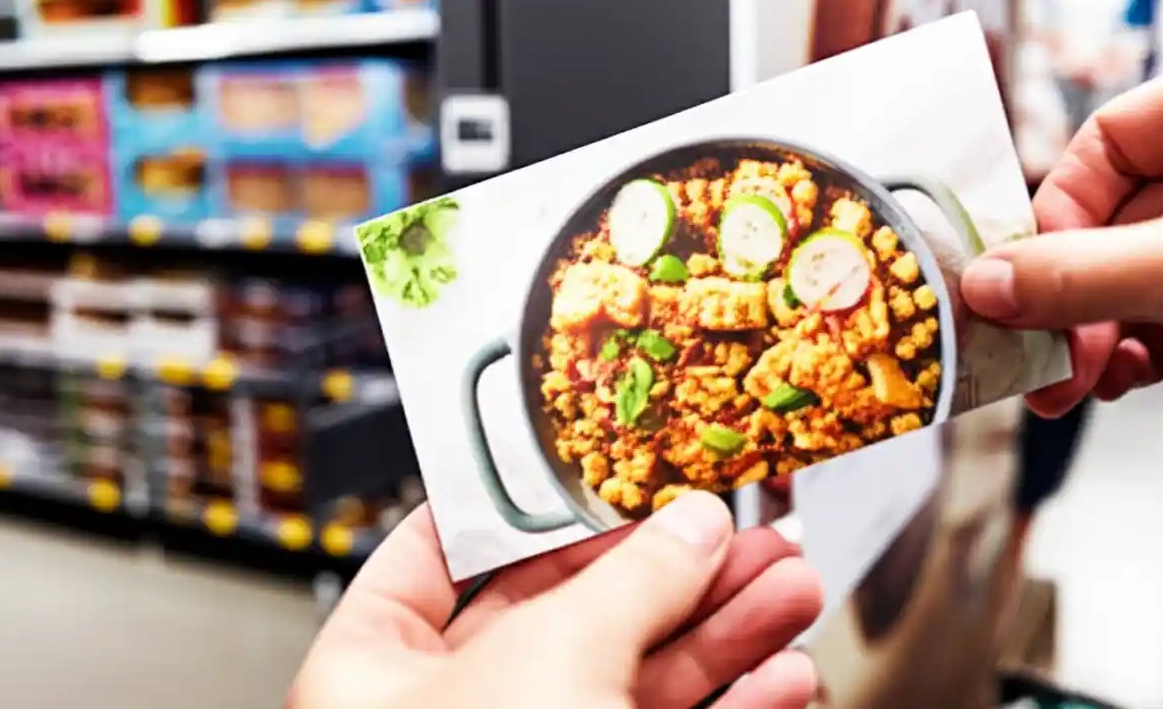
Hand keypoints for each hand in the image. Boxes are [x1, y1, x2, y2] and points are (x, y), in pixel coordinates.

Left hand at [290, 491, 823, 707]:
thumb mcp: (551, 659)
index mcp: (375, 671)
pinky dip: (731, 707)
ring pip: (633, 677)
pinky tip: (780, 675)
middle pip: (569, 609)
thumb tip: (686, 527)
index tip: (608, 475)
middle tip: (739, 532)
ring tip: (787, 586)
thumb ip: (629, 579)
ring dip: (722, 631)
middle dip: (671, 569)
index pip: (445, 551)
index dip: (536, 508)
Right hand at [961, 42, 1162, 415]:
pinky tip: (1114, 379)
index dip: (1053, 221)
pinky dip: (1143, 353)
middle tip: (1039, 356)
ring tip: (1068, 383)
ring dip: (1098, 338)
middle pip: (1114, 226)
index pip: (1103, 149)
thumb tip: (990, 284)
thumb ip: (1086, 275)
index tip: (1021, 284)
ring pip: (1144, 280)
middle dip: (1072, 303)